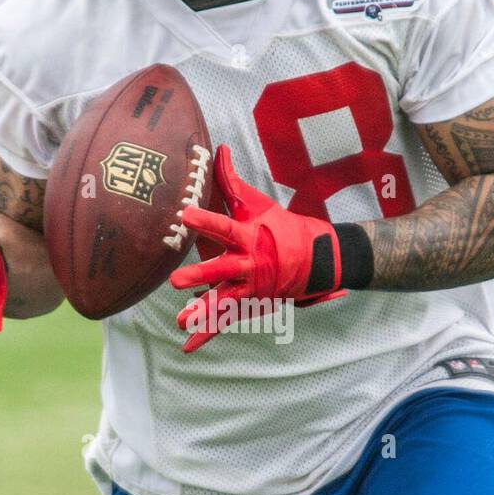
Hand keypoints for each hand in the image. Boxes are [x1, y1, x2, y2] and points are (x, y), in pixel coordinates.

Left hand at [168, 145, 346, 352]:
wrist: (317, 261)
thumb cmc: (281, 227)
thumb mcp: (259, 204)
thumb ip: (232, 182)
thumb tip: (218, 149)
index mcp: (251, 238)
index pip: (225, 227)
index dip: (206, 220)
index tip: (184, 214)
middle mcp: (250, 265)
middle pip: (223, 271)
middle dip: (201, 276)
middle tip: (176, 281)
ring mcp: (250, 288)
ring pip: (224, 302)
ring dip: (203, 312)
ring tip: (181, 320)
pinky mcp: (248, 304)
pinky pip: (225, 321)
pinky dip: (207, 335)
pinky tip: (186, 345)